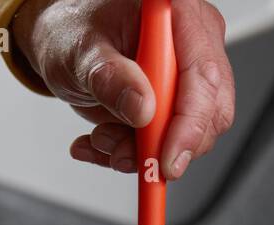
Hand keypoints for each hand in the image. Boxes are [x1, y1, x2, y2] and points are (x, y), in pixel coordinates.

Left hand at [12, 0, 234, 180]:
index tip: (166, 159)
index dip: (189, 124)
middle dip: (162, 145)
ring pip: (189, 136)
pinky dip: (131, 155)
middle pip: (208, 112)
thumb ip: (109, 76)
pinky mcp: (176, 106)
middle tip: (120, 154)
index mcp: (179, 16)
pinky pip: (168, 145)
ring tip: (100, 138)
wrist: (65, 46)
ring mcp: (187, 78)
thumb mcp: (80, 50)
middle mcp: (192, 45)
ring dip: (140, 152)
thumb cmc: (74, 32)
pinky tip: (102, 144)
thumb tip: (142, 108)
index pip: (203, 75)